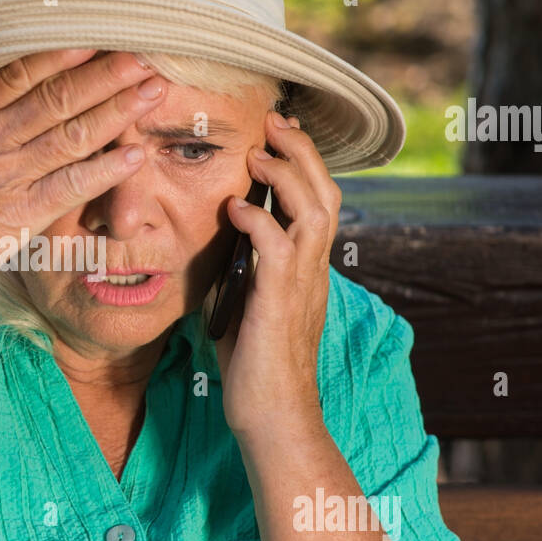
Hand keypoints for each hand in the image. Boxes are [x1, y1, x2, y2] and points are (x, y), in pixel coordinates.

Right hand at [0, 49, 168, 301]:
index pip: (18, 75)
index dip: (60, 53)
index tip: (94, 35)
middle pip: (56, 97)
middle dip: (105, 74)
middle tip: (144, 54)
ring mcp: (7, 176)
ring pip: (72, 134)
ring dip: (118, 111)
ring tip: (153, 91)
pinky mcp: (22, 213)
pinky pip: (73, 185)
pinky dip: (107, 170)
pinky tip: (137, 155)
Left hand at [214, 111, 341, 448]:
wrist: (273, 419)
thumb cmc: (255, 369)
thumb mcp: (246, 307)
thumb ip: (240, 272)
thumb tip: (215, 244)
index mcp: (308, 271)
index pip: (319, 202)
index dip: (303, 163)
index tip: (276, 135)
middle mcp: (313, 272)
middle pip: (326, 193)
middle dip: (301, 151)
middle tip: (273, 121)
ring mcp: (301, 288)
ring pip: (313, 212)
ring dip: (285, 176)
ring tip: (257, 154)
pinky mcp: (279, 306)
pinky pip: (278, 250)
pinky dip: (258, 221)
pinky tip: (234, 209)